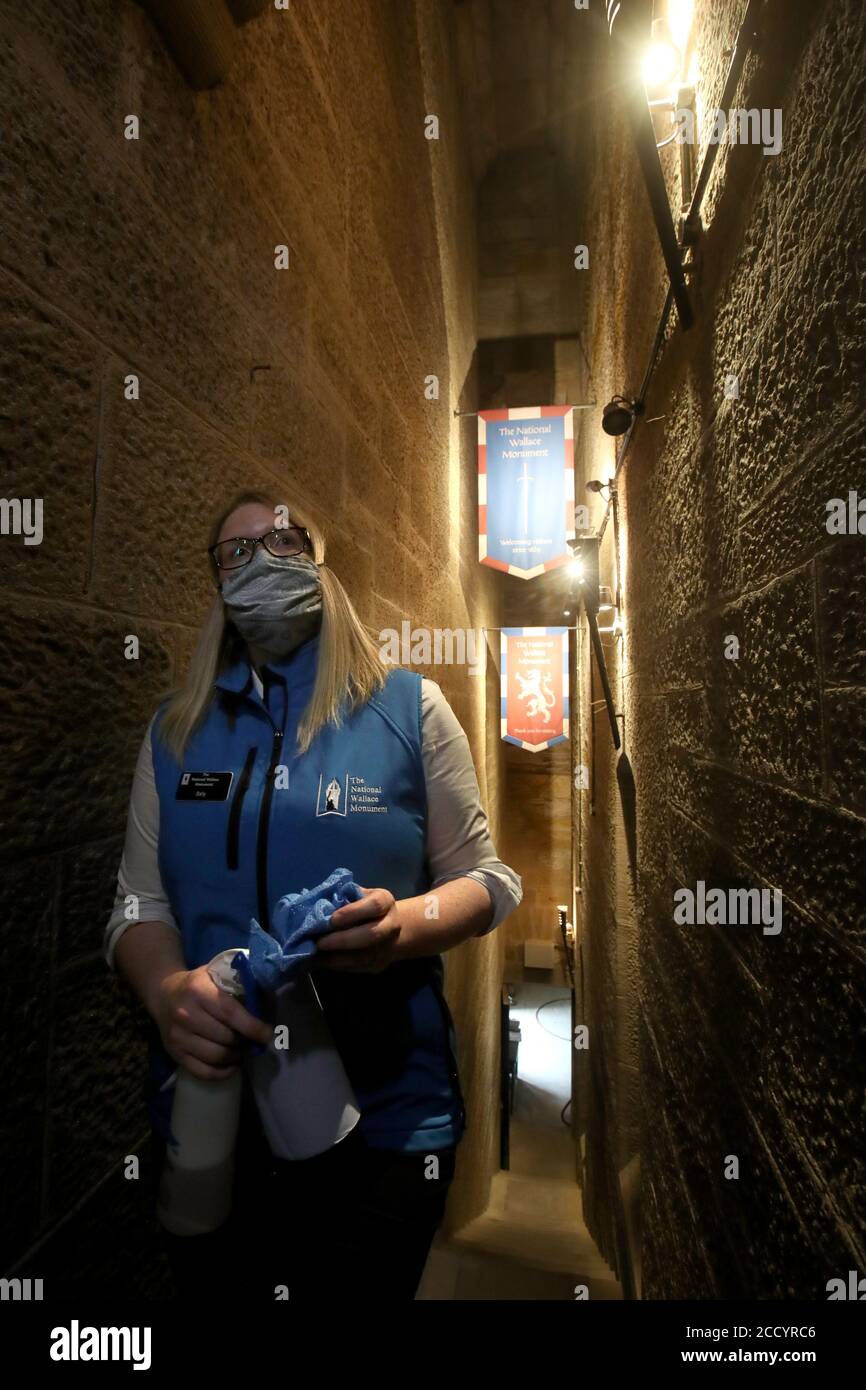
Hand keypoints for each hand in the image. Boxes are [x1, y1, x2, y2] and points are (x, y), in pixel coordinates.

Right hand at [154, 966, 272, 1080]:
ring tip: (243, 1050)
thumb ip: (239, 983)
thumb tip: (265, 1002)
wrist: (164, 995)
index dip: (252, 1027)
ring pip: (216, 1057)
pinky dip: (223, 1073)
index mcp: (198, 990)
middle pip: (226, 1038)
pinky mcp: (174, 1054)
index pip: (230, 1013)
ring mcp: (177, 1037)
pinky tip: (232, 1065)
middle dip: (245, 1042)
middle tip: (254, 1040)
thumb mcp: (216, 973)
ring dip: (236, 1057)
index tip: (267, 1034)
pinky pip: (203, 1072)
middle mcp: (185, 1014)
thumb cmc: (198, 984)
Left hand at [315, 886, 401, 972]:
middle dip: (342, 940)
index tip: (332, 919)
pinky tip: (321, 961)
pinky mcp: (378, 965)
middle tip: (319, 942)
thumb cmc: (364, 906)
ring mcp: (387, 947)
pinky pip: (357, 968)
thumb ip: (340, 898)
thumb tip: (317, 908)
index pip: (374, 905)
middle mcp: (391, 925)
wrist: (391, 926)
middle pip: (372, 934)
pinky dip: (337, 965)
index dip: (353, 912)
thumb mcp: (356, 895)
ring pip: (364, 956)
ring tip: (316, 954)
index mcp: (385, 902)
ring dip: (337, 957)